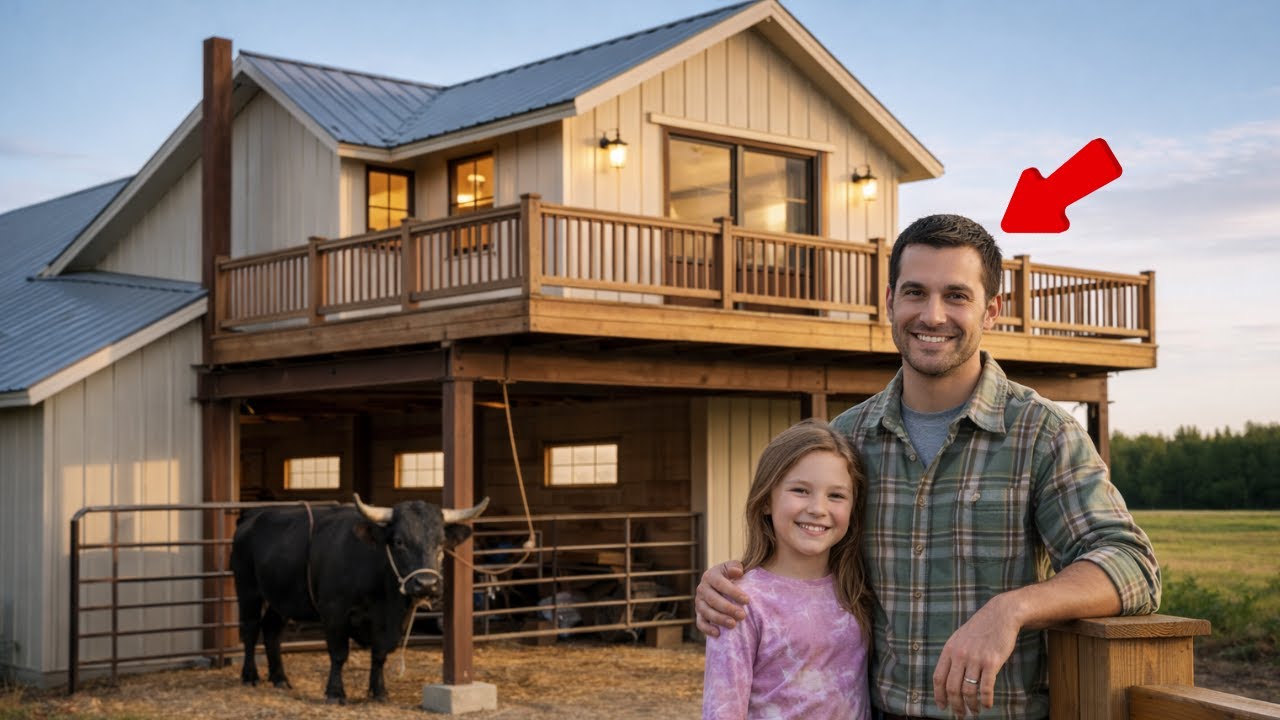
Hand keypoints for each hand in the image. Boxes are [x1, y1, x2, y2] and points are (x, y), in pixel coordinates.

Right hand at [694, 561, 747, 636]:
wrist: (720, 585)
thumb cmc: (731, 576)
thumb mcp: (733, 567)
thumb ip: (735, 566)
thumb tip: (738, 572)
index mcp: (710, 576)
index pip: (720, 584)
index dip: (733, 592)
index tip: (747, 600)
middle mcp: (702, 589)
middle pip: (713, 600)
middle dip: (728, 608)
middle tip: (743, 616)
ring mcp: (699, 602)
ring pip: (706, 612)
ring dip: (719, 619)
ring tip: (733, 625)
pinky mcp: (698, 614)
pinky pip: (700, 623)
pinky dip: (707, 629)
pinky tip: (718, 634)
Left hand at [932, 594, 1020, 716]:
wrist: (1001, 615)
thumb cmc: (980, 629)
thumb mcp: (959, 638)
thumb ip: (953, 655)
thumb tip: (947, 677)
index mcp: (949, 650)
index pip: (938, 678)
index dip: (939, 695)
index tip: (942, 706)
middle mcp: (960, 655)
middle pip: (952, 688)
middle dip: (955, 705)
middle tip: (960, 714)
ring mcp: (975, 659)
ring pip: (968, 690)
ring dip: (971, 705)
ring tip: (974, 711)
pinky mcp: (992, 662)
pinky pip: (986, 687)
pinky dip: (985, 700)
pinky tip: (987, 705)